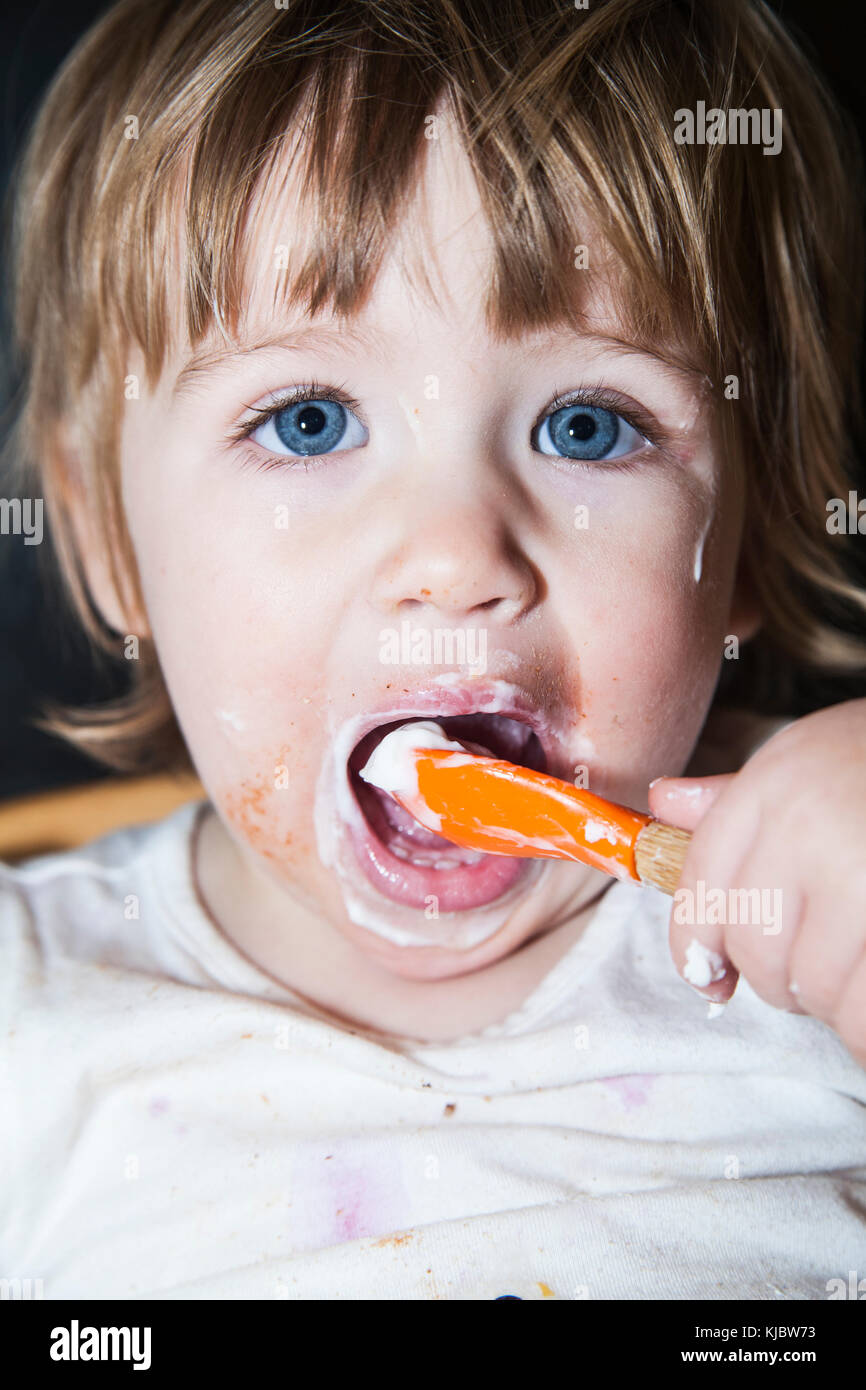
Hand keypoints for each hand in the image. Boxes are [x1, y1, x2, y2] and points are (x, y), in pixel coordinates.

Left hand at [649, 699, 865, 1068]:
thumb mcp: (812, 756)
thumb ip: (739, 797)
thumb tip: (663, 803)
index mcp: (774, 787)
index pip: (700, 884)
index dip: (695, 944)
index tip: (709, 976)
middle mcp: (808, 830)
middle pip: (755, 948)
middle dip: (780, 979)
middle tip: (818, 968)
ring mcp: (860, 879)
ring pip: (815, 987)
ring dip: (836, 1003)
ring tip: (860, 970)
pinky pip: (863, 1011)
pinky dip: (865, 1026)